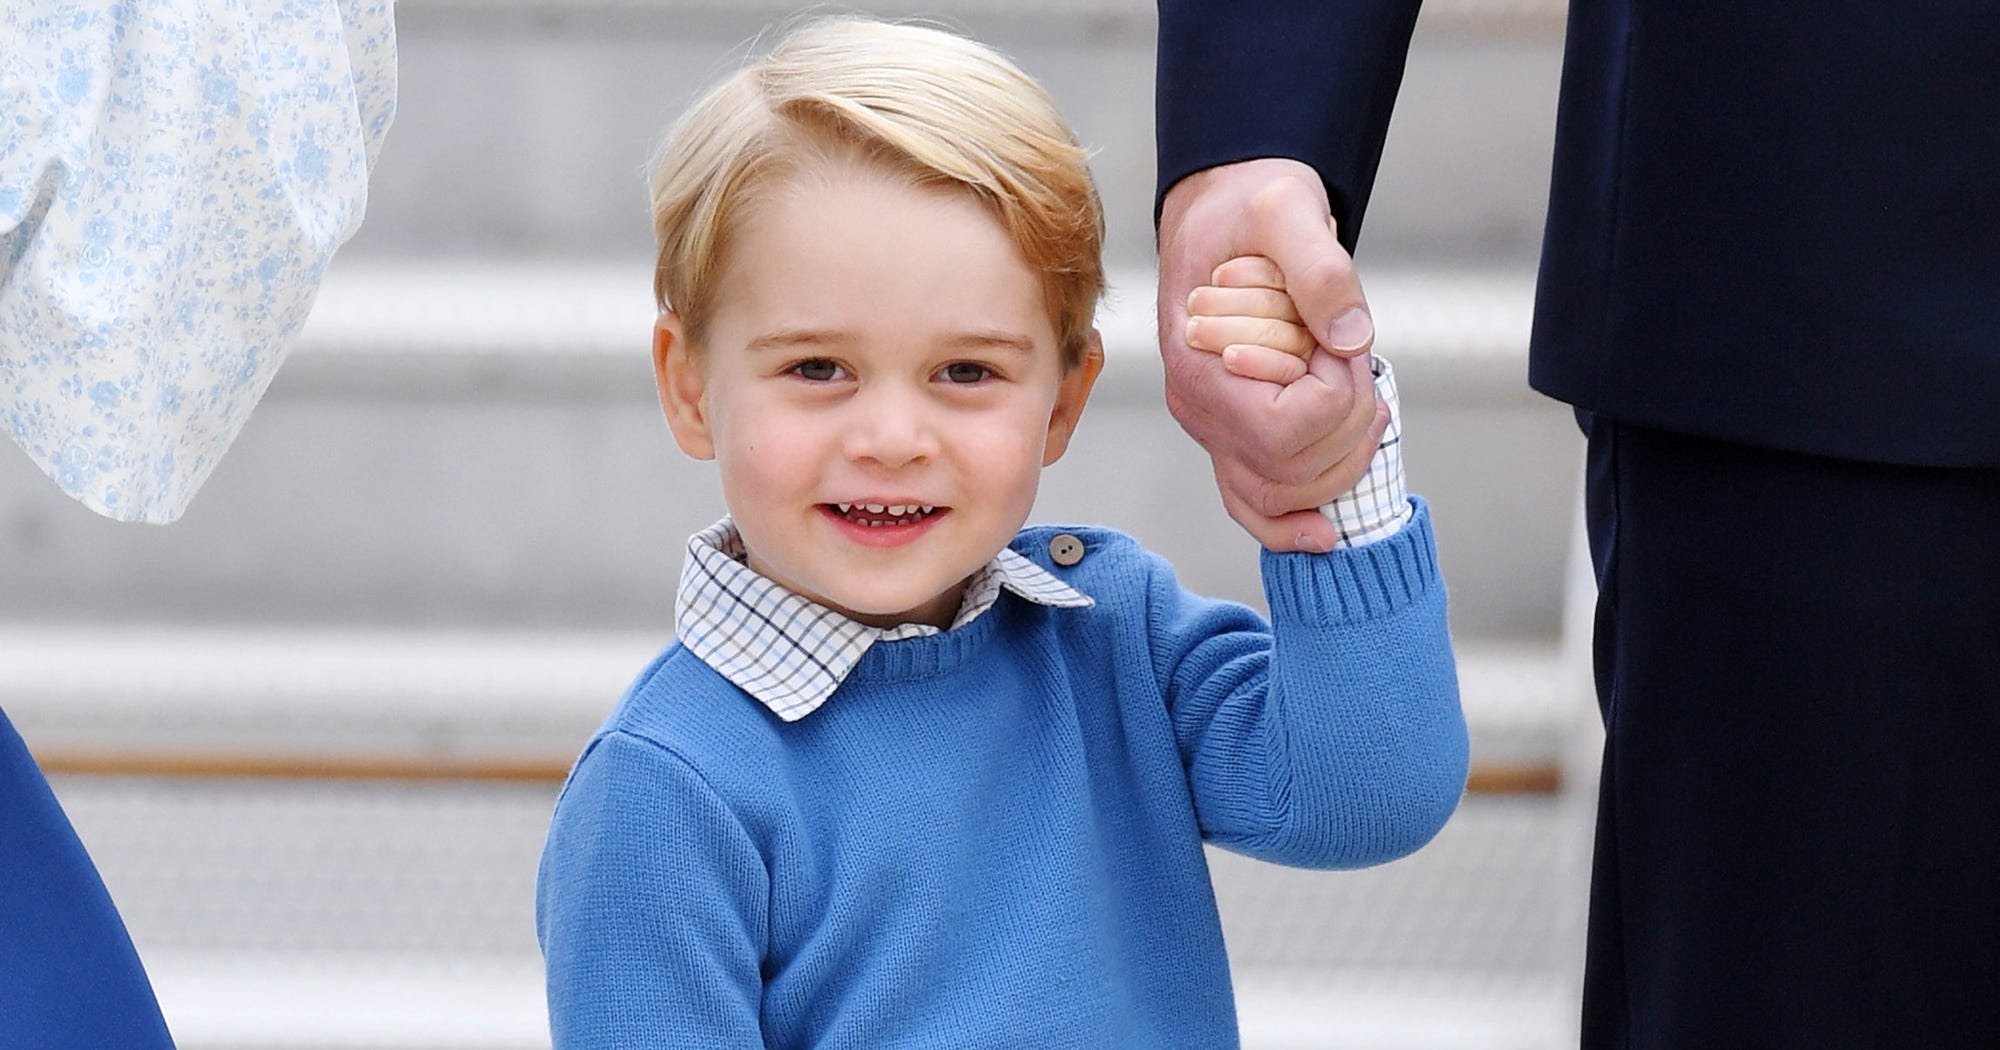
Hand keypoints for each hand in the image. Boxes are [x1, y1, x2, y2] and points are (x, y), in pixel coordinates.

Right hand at [1157, 158, 1385, 551]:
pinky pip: (1252, 501)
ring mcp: (1213, 427)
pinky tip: (1323, 533)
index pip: (1284, 427)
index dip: (1336, 395)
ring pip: (1281, 493)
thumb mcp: (1287, 209)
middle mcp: (1199, 408)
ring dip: (1341, 459)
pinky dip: (1287, 525)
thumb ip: (1320, 268)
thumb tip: (1352, 337)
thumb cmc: (1249, 208)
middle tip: (1356, 360)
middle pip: (1290, 469)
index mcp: (1201, 362)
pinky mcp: (1232, 431)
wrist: (1225, 208)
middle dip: (1348, 424)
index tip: (1342, 341)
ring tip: (1362, 397)